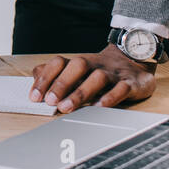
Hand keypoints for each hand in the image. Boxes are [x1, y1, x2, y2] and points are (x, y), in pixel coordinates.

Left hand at [30, 45, 155, 112]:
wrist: (133, 60)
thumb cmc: (98, 70)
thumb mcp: (76, 70)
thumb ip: (54, 74)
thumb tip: (34, 81)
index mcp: (79, 62)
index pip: (59, 63)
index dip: (45, 78)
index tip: (35, 97)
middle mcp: (95, 65)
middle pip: (78, 66)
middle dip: (61, 84)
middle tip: (50, 102)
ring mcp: (114, 73)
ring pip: (99, 77)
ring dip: (81, 92)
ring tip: (67, 107)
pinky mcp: (131, 83)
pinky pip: (122, 88)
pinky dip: (110, 97)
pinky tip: (98, 107)